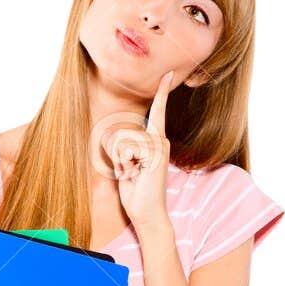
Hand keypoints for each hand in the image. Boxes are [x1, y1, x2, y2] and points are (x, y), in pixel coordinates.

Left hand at [100, 70, 173, 233]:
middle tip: (130, 172)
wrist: (147, 212)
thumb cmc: (136, 191)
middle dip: (117, 154)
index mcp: (156, 140)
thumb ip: (127, 149)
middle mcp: (161, 140)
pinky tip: (135, 176)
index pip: (158, 111)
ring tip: (133, 174)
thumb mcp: (128, 165)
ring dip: (120, 162)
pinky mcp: (156, 154)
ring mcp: (160, 146)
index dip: (161, 92)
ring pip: (123, 141)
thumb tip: (122, 141)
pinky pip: (127, 149)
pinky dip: (125, 165)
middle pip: (123, 132)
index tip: (167, 73)